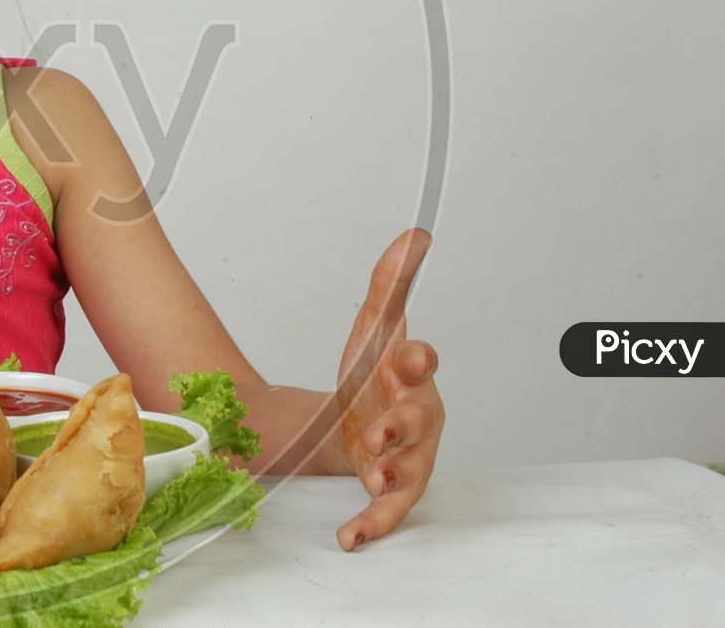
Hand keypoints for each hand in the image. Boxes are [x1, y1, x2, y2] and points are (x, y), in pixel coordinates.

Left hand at [331, 229, 443, 550]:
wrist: (351, 420)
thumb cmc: (372, 375)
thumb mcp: (372, 329)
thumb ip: (389, 286)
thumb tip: (413, 236)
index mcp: (411, 376)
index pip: (420, 364)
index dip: (417, 361)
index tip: (410, 357)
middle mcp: (418, 418)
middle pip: (421, 420)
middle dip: (404, 424)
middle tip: (380, 429)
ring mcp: (406, 456)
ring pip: (411, 469)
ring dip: (394, 475)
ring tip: (373, 477)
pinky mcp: (388, 486)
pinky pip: (388, 510)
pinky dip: (372, 524)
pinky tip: (350, 535)